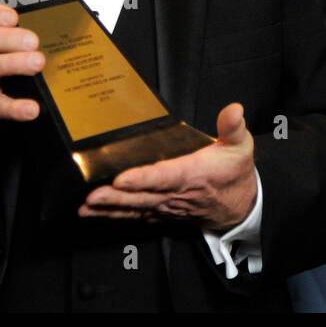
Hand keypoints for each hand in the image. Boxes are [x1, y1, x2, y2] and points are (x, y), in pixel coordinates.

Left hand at [78, 103, 256, 230]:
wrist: (238, 205)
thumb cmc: (234, 173)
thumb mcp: (240, 147)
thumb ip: (233, 128)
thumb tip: (234, 109)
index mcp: (191, 174)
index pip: (164, 176)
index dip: (142, 179)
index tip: (121, 179)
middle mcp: (175, 194)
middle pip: (141, 196)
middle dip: (115, 197)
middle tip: (91, 197)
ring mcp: (166, 206)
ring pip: (134, 208)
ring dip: (109, 209)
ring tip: (85, 208)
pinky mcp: (160, 213)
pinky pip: (135, 215)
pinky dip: (115, 216)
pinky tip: (95, 214)